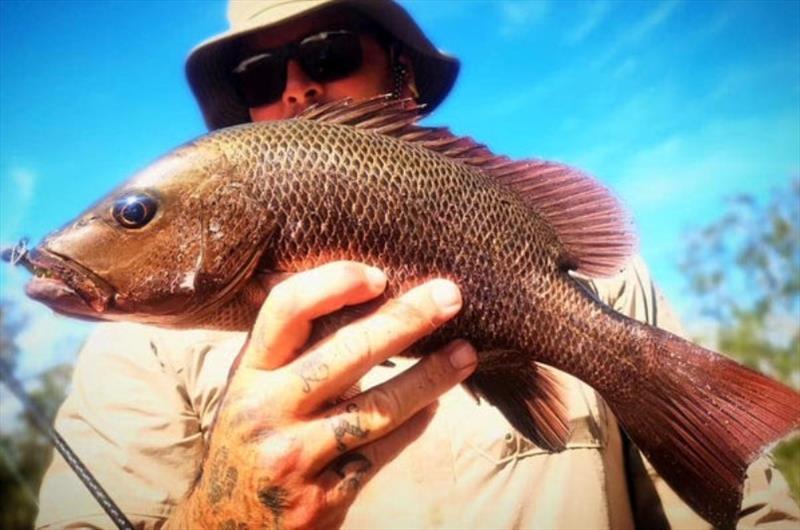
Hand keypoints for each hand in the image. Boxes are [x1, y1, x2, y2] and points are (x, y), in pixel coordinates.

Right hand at [165, 262, 476, 528]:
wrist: (225, 526)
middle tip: (450, 296)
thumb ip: (294, 351)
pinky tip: (434, 406)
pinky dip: (414, 424)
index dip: (335, 282)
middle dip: (406, 319)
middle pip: (348, 351)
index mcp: (247, 373)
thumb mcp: (254, 389)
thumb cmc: (250, 440)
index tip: (379, 277)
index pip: (287, 309)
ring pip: (377, 408)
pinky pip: (381, 452)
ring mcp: (293, 457)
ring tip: (466, 354)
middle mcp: (265, 410)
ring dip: (430, 377)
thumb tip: (373, 305)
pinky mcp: (320, 499)